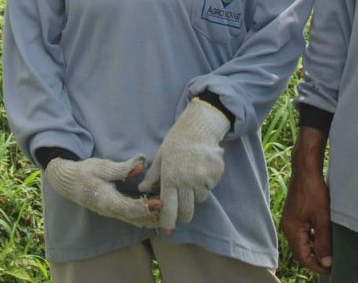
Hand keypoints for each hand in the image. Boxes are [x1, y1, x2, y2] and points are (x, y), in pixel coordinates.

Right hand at [44, 156, 162, 227]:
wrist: (68, 181)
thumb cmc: (84, 172)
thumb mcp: (103, 166)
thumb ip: (123, 168)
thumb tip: (141, 164)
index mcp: (107, 200)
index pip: (130, 208)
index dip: (146, 207)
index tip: (161, 203)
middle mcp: (110, 210)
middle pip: (136, 219)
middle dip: (154, 217)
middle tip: (172, 212)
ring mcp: (111, 212)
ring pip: (134, 220)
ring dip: (150, 218)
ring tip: (168, 214)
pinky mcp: (112, 210)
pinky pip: (130, 217)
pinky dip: (144, 216)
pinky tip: (154, 212)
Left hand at [139, 98, 229, 231]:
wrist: (199, 127)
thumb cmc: (176, 141)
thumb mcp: (161, 156)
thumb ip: (153, 175)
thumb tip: (142, 188)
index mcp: (170, 177)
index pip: (168, 206)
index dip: (168, 221)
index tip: (166, 230)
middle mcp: (186, 181)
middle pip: (186, 210)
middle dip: (184, 215)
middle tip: (182, 214)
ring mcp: (203, 178)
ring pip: (200, 198)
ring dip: (196, 194)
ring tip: (192, 176)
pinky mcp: (215, 174)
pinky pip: (210, 186)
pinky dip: (207, 182)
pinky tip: (202, 168)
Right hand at [281, 127, 332, 273]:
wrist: (306, 169)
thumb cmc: (314, 191)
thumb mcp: (322, 218)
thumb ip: (323, 241)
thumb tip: (326, 262)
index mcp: (292, 230)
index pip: (303, 257)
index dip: (318, 266)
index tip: (332, 270)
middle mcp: (288, 227)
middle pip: (301, 252)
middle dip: (316, 260)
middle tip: (333, 264)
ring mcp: (290, 220)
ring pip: (302, 242)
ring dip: (314, 249)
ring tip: (330, 253)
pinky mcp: (294, 214)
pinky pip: (302, 233)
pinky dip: (312, 239)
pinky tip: (323, 237)